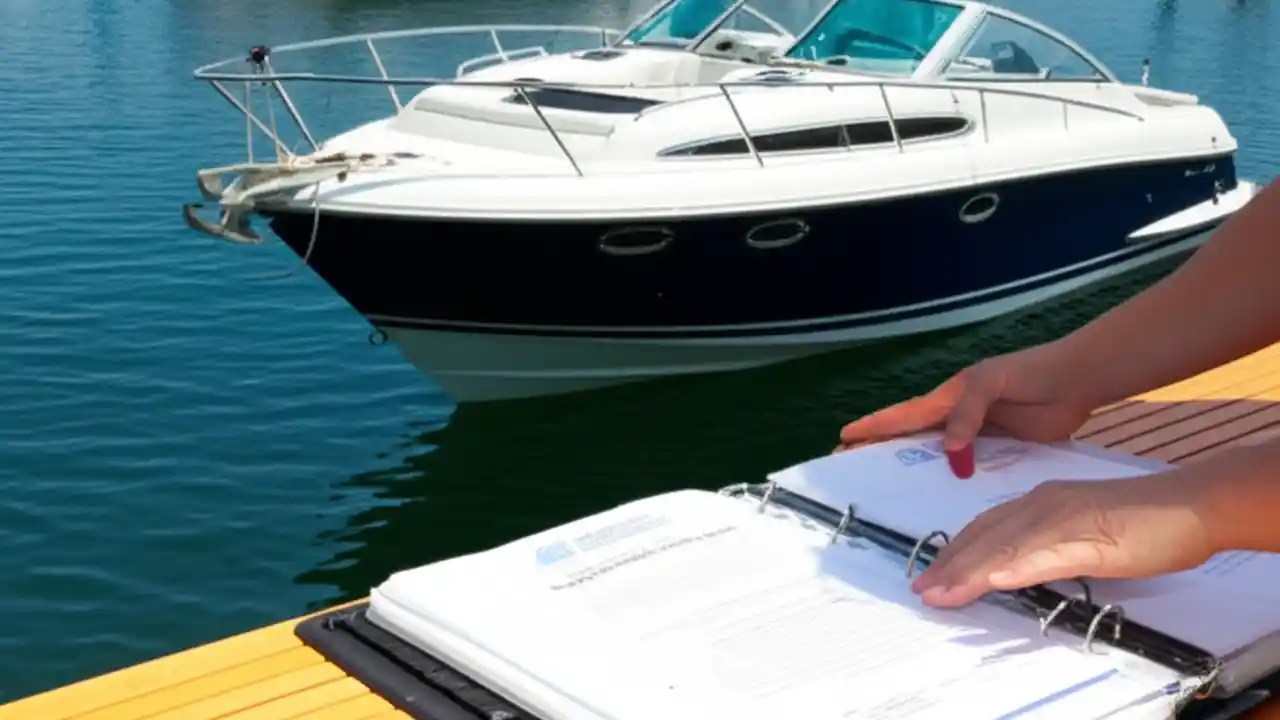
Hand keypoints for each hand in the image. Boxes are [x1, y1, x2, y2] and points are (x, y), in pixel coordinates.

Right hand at [836, 343, 1097, 467]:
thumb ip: (967, 413)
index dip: (875, 426)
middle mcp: (959, 418)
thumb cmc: (1031, 372)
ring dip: (914, 468)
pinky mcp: (1002, 450)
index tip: (843, 437)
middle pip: (913, 437)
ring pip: (939, 455)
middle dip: (882, 448)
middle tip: (851, 466)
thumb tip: (948, 451)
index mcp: (950, 397)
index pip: (905, 415)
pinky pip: (970, 468)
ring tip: (888, 487)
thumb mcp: (991, 383)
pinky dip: (954, 481)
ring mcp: (979, 435)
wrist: (1077, 380)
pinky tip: (945, 496)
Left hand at [910, 472, 1218, 607]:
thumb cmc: (1143, 521)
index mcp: (1041, 500)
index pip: (986, 526)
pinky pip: (1048, 554)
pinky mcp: (1091, 537)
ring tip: (940, 594)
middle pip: (985, 536)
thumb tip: (1021, 566)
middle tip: (922, 590)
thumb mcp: (1082, 532)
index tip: (932, 573)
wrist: (1189, 504)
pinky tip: (995, 581)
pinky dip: (1018, 568)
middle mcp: (1044, 504)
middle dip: (949, 565)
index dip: (956, 550)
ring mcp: (1065, 519)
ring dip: (969, 573)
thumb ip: (1050, 544)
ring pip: (1006, 547)